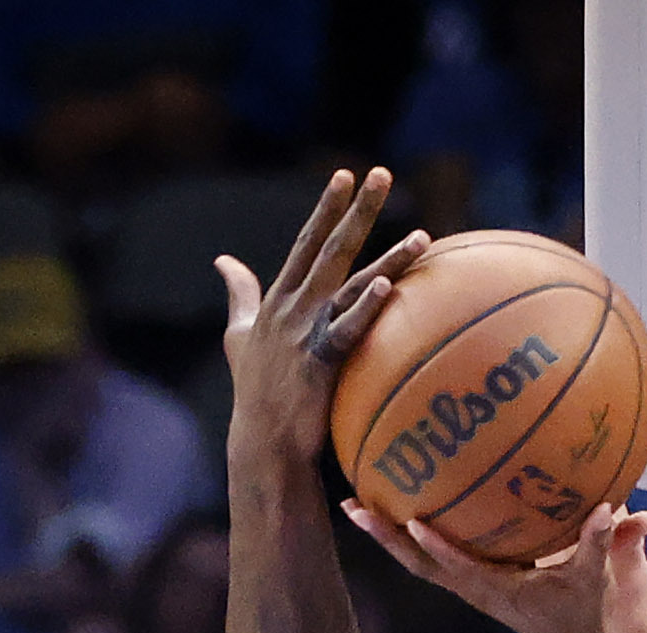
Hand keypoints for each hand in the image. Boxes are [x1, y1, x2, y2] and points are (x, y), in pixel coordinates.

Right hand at [219, 167, 428, 467]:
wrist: (262, 444)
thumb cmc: (255, 393)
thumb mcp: (237, 336)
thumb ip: (238, 294)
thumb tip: (223, 261)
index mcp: (279, 299)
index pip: (306, 242)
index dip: (327, 208)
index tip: (346, 175)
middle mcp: (293, 308)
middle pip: (331, 248)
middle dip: (357, 209)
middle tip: (381, 174)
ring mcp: (307, 333)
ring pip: (354, 286)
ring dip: (390, 260)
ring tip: (423, 238)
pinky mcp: (321, 364)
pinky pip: (348, 330)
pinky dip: (367, 309)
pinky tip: (389, 288)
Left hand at [342, 498, 625, 632]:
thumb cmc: (581, 613)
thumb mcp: (593, 579)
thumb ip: (599, 543)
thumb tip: (609, 507)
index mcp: (496, 589)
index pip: (458, 566)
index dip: (436, 546)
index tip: (411, 519)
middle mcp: (472, 589)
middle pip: (418, 564)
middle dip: (385, 538)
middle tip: (352, 506)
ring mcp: (466, 587)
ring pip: (417, 562)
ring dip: (385, 537)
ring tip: (354, 505)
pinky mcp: (468, 582)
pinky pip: (431, 557)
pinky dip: (408, 536)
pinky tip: (393, 508)